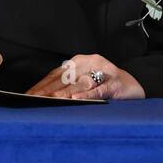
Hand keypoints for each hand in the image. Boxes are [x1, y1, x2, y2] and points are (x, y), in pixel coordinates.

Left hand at [24, 54, 145, 99]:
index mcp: (79, 63)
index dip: (41, 85)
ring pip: (79, 84)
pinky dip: (87, 94)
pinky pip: (99, 89)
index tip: (29, 95)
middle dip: (47, 90)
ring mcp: (103, 72)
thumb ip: (67, 87)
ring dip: (64, 93)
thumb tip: (43, 97)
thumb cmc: (106, 86)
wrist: (134, 86)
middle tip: (34, 99)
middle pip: (64, 78)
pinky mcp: (114, 83)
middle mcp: (89, 64)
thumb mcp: (85, 83)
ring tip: (50, 99)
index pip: (56, 74)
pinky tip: (76, 98)